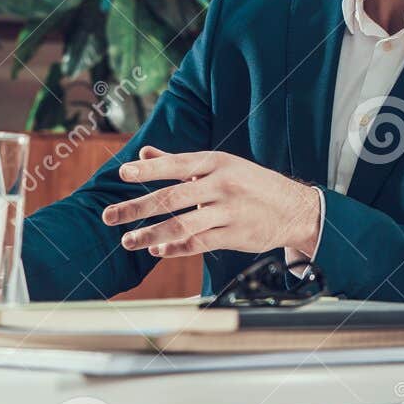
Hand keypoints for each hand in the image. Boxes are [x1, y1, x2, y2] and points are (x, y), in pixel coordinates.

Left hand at [104, 146, 321, 258]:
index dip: (149, 170)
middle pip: (173, 197)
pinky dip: (174, 248)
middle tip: (110, 216)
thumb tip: (143, 154)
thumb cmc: (250, 183)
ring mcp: (228, 211)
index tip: (123, 174)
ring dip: (150, 233)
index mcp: (216, 163)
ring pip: (182, 225)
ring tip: (128, 240)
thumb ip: (179, 162)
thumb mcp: (220, 165)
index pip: (176, 164)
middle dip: (137, 207)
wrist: (294, 207)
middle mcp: (221, 185)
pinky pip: (198, 243)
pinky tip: (157, 249)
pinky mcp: (234, 235)